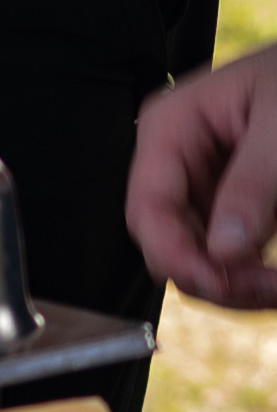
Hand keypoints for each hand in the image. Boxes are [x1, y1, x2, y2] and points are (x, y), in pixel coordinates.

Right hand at [125, 49, 276, 307]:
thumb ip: (252, 183)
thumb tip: (224, 247)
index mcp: (171, 126)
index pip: (148, 206)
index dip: (176, 254)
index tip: (219, 282)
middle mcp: (177, 160)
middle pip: (167, 242)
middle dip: (214, 276)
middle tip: (266, 286)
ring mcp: (204, 186)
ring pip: (197, 259)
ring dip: (236, 284)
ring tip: (275, 284)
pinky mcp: (231, 206)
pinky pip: (226, 257)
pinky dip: (249, 276)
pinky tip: (271, 279)